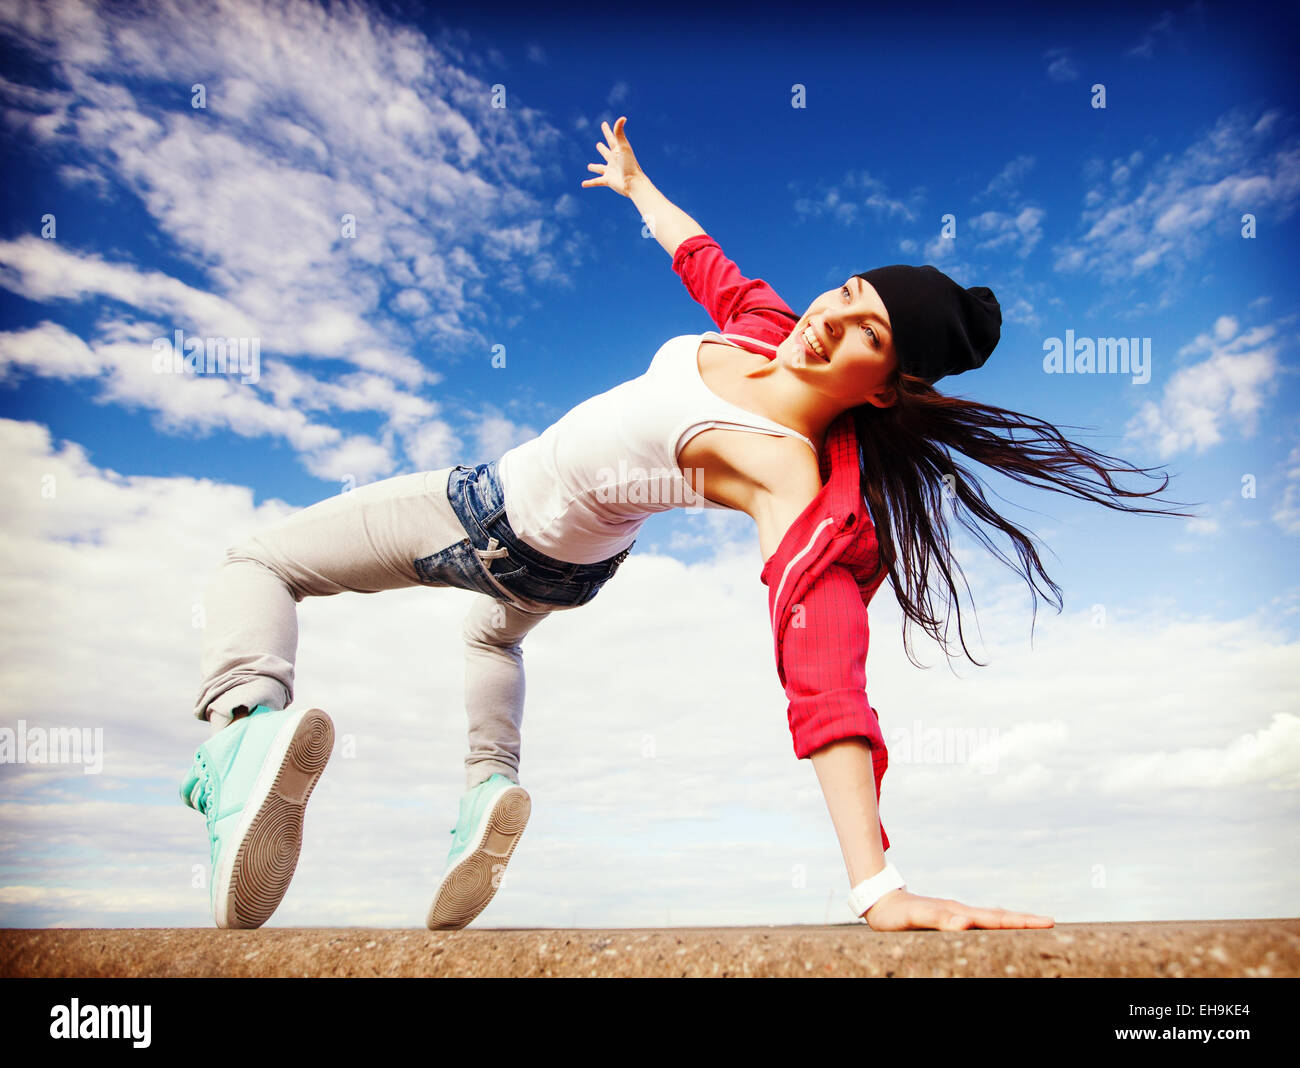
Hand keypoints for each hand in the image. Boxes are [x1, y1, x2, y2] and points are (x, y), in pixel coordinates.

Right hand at [581, 116, 645, 196]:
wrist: (633, 183)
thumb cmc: (630, 165)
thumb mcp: (623, 147)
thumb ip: (620, 133)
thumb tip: (622, 118)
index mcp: (618, 151)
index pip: (611, 139)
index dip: (607, 131)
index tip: (604, 124)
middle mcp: (614, 161)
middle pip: (607, 153)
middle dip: (603, 149)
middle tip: (598, 145)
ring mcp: (611, 171)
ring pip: (601, 168)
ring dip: (595, 167)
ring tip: (589, 166)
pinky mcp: (608, 180)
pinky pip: (597, 181)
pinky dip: (590, 183)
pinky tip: (583, 184)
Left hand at [864, 889, 1054, 930]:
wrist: (881, 902)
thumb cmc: (896, 915)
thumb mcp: (916, 918)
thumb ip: (939, 919)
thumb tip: (966, 923)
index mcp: (958, 913)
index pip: (996, 919)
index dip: (1021, 922)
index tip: (1046, 922)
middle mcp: (961, 912)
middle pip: (999, 916)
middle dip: (1025, 920)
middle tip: (1051, 922)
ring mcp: (957, 914)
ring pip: (992, 918)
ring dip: (1014, 921)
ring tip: (1035, 924)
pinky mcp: (950, 918)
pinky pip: (980, 922)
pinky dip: (997, 923)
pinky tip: (1001, 927)